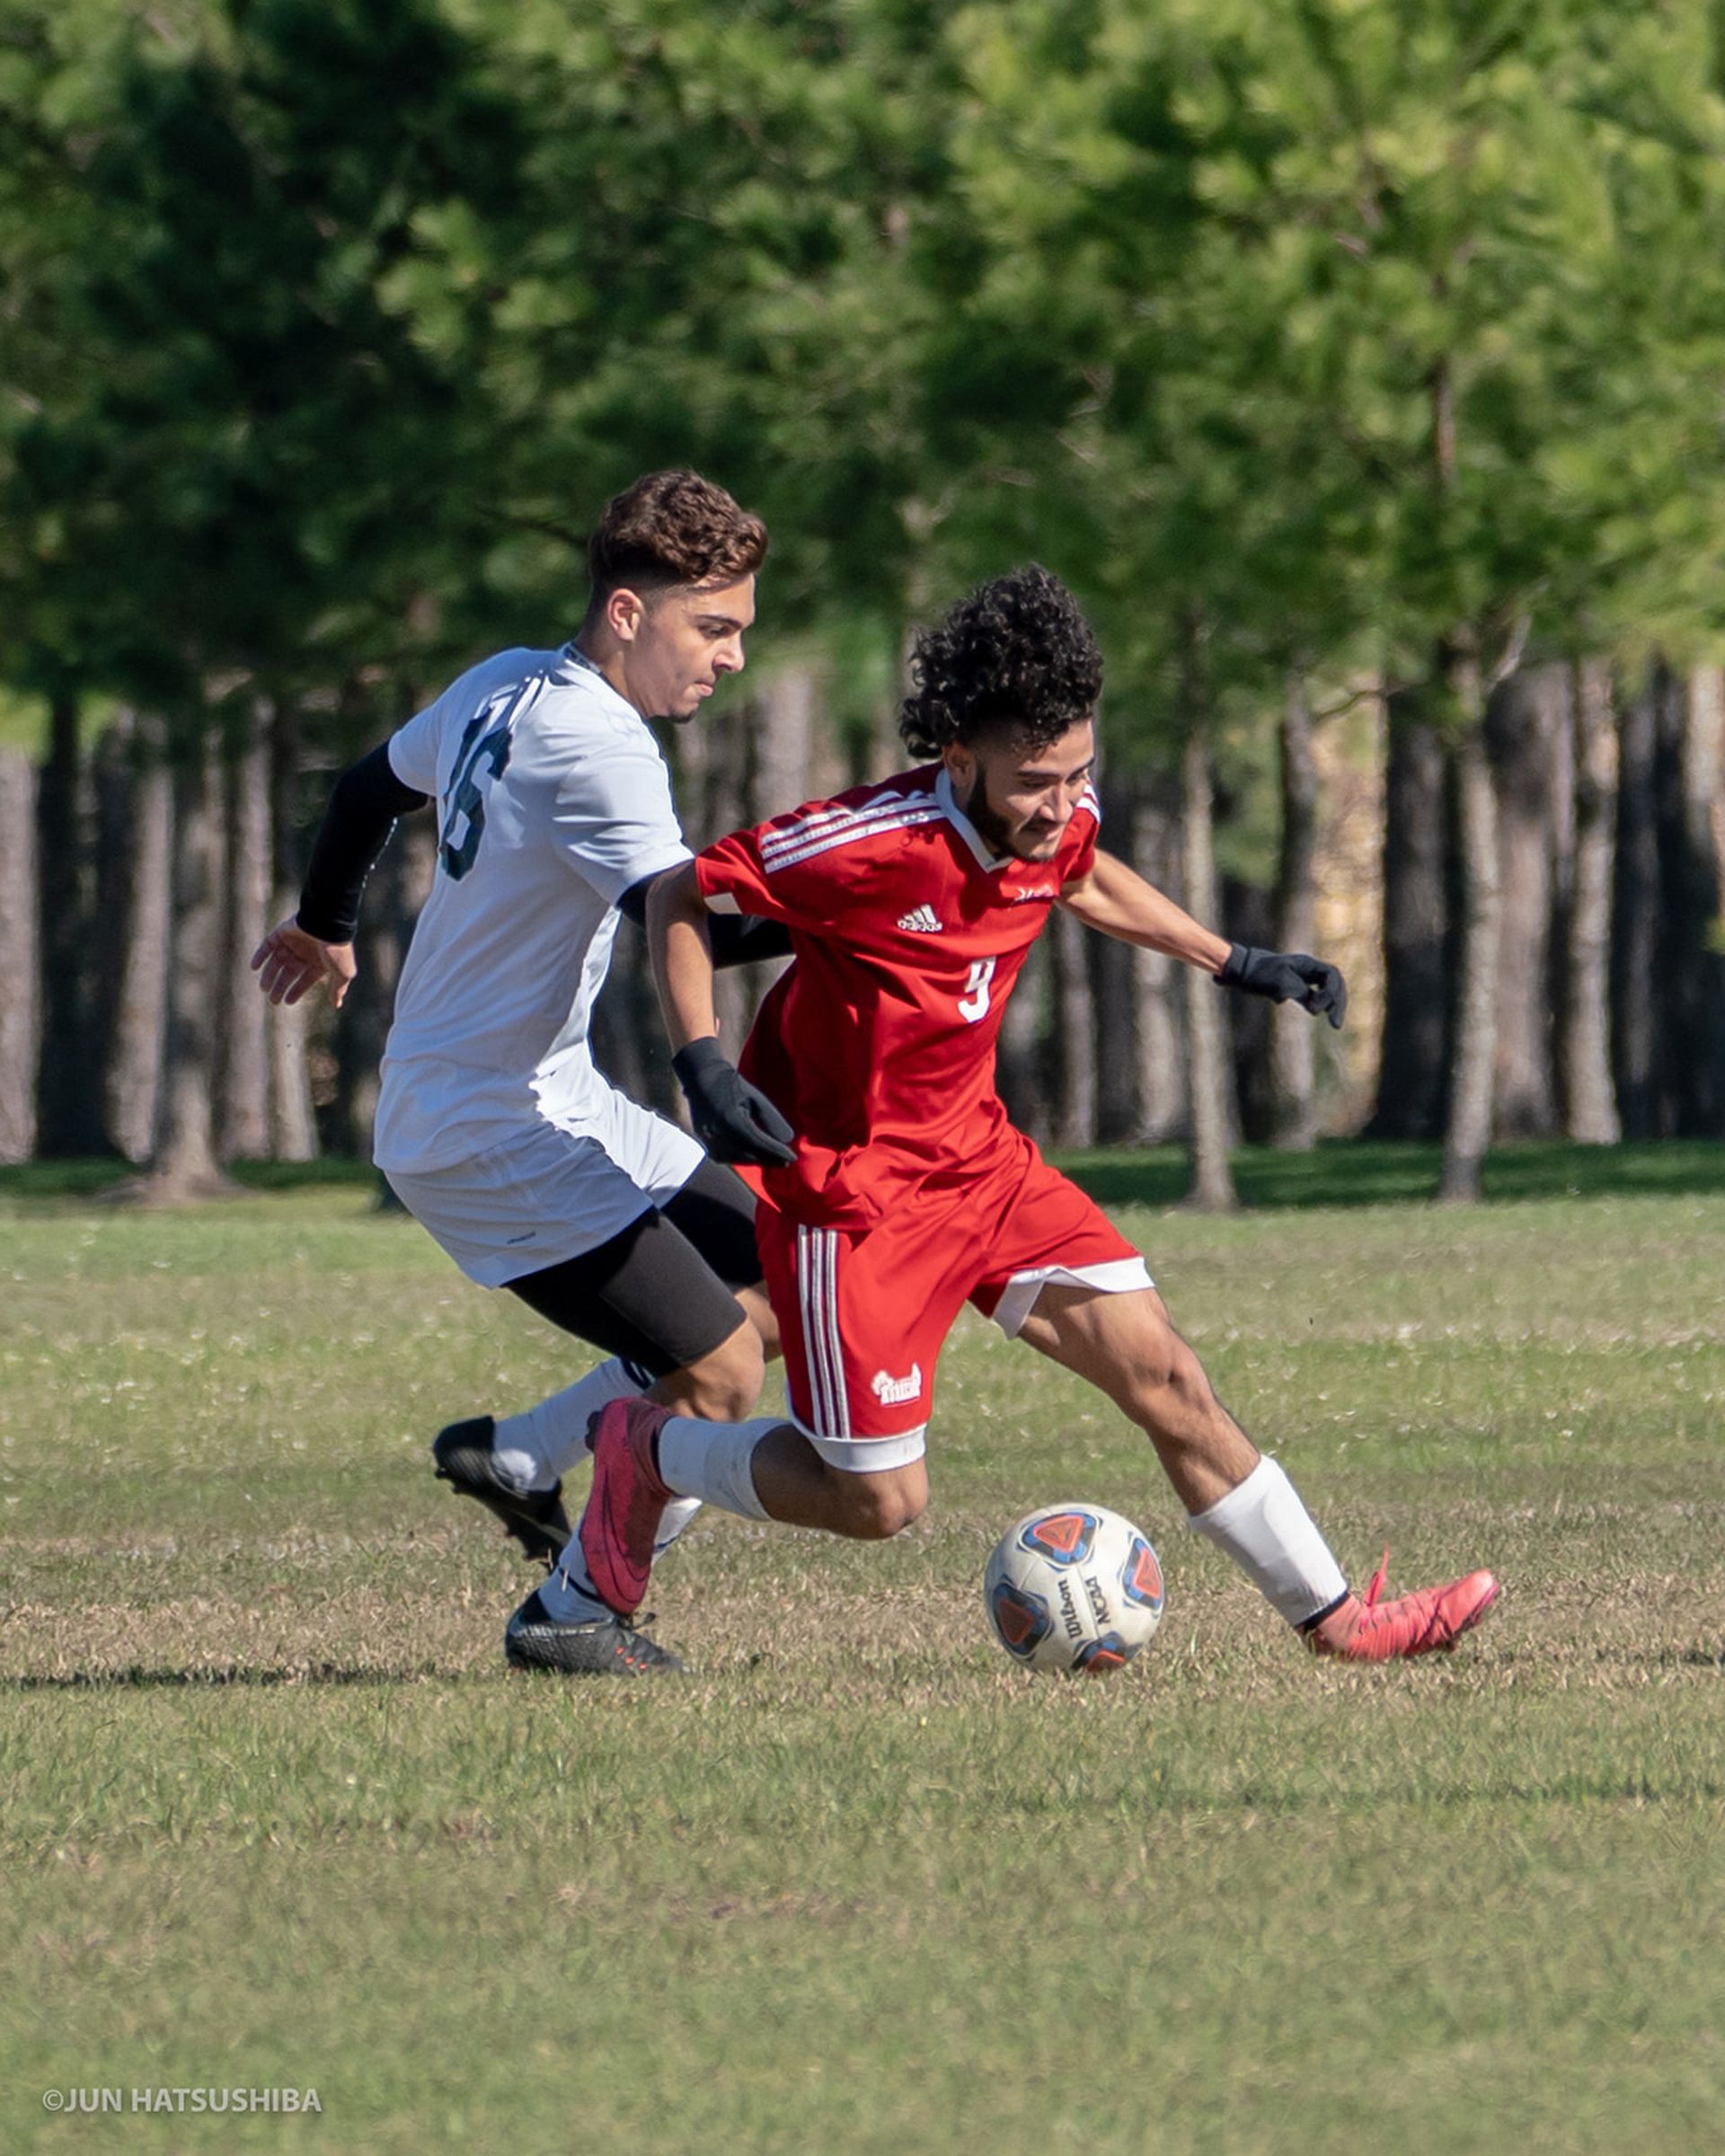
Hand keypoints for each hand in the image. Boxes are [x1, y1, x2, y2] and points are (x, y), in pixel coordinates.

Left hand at [251, 918, 357, 1007]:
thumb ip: (338, 988)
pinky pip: (268, 945)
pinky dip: (260, 955)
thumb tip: (337, 1004)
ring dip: (269, 974)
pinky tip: (254, 967)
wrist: (328, 924)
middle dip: (280, 986)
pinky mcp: (282, 932)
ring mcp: (293, 942)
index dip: (296, 991)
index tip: (287, 1002)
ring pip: (277, 961)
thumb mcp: (342, 973)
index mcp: (319, 962)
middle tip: (273, 1000)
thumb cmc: (337, 950)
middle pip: (289, 972)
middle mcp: (305, 952)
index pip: (305, 979)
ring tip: (264, 988)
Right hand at [672, 1038, 796, 1166]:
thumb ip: (771, 1119)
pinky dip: (743, 1158)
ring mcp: (707, 1139)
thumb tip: (788, 1139)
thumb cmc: (733, 1087)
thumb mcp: (756, 1098)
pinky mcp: (703, 1143)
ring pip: (737, 1158)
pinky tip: (756, 1156)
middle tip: (787, 1162)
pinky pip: (726, 1157)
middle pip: (747, 1153)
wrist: (703, 1081)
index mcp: (730, 1118)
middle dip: (769, 1159)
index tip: (792, 1158)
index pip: (757, 1141)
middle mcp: (716, 1131)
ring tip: (775, 1160)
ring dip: (757, 1160)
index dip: (775, 1151)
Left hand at [1218, 943, 1346, 1029]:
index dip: (1333, 994)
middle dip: (1338, 1003)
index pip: (1332, 976)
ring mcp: (1303, 978)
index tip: (1321, 1011)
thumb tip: (1313, 1008)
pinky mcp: (1295, 988)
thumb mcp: (1279, 983)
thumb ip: (1299, 992)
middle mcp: (1308, 970)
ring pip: (1326, 991)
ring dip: (1331, 1005)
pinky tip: (1317, 1013)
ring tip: (1334, 1024)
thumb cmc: (1258, 974)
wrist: (1241, 970)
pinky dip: (1319, 1005)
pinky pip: (1314, 996)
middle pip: (1334, 983)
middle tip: (1336, 1025)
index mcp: (1307, 964)